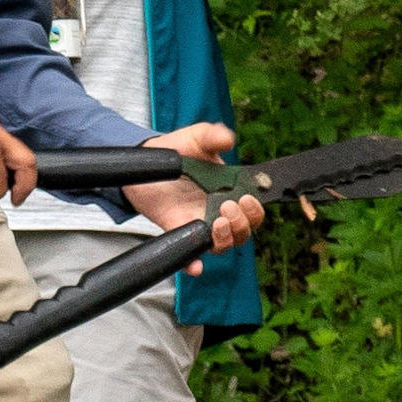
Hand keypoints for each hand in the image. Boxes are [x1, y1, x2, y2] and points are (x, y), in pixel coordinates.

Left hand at [128, 120, 266, 255]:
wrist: (145, 161)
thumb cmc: (177, 150)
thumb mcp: (196, 138)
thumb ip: (212, 136)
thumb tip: (228, 139)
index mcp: (231, 190)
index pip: (253, 208)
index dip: (255, 209)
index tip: (248, 198)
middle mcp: (220, 210)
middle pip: (244, 231)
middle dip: (243, 223)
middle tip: (228, 206)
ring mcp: (201, 224)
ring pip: (225, 244)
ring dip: (226, 238)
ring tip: (217, 222)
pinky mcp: (180, 233)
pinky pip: (191, 256)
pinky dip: (194, 264)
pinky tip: (196, 266)